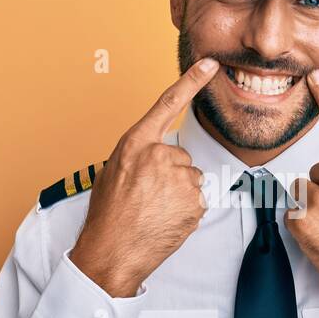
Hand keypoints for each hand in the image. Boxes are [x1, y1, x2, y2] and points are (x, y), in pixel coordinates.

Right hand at [68, 58, 218, 296]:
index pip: (167, 104)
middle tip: (148, 198)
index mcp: (135, 143)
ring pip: (190, 179)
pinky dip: (186, 210)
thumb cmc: (108, 216)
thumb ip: (138, 156)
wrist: (111, 252)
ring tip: (155, 211)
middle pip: (180, 156)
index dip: (191, 81)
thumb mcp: (113, 172)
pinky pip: (197, 200)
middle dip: (170, 175)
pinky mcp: (194, 201)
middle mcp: (159, 155)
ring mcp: (179, 179)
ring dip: (179, 194)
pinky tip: (166, 220)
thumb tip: (155, 157)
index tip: (209, 65)